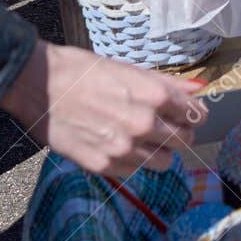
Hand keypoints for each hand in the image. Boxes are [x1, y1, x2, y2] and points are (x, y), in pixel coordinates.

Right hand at [1, 42, 201, 176]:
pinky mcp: (103, 166)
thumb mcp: (130, 69)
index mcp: (153, 96)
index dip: (194, 115)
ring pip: (163, 162)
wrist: (41, 86)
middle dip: (179, 134)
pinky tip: (119, 144)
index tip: (189, 115)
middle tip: (167, 127)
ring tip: (142, 138)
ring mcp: (123, 149)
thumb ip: (167, 83)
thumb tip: (199, 87)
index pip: (194, 115)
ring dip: (159, 151)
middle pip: (183, 141)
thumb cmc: (84, 71)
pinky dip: (132, 161)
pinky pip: (134, 171)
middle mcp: (143, 125)